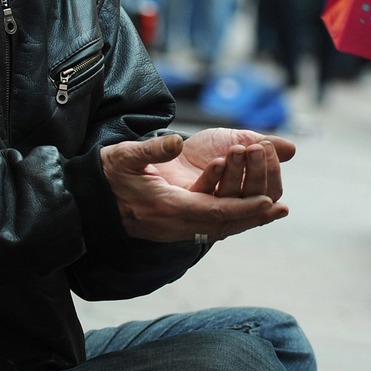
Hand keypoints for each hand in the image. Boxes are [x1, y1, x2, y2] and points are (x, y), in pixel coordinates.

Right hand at [100, 134, 289, 242]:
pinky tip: (248, 213)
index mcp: (166, 208)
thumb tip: (176, 140)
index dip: (243, 207)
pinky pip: (211, 226)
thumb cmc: (106, 176)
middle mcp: (175, 224)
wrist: (88, 202)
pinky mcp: (175, 227)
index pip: (213, 210)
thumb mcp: (123, 157)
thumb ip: (150, 150)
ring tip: (274, 210)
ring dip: (247, 219)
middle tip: (282, 209)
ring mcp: (175, 229)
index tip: (268, 201)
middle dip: (253, 216)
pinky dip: (233, 220)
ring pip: (220, 227)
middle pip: (223, 224)